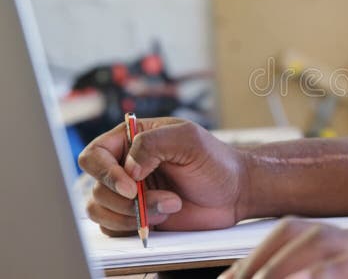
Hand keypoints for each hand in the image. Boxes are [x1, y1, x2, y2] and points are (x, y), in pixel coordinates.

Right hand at [78, 117, 248, 235]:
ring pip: (100, 209)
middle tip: (166, 199)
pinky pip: (111, 227)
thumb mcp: (188, 140)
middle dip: (127, 199)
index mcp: (132, 139)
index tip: (131, 186)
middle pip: (96, 186)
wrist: (234, 192)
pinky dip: (131, 227)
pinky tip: (162, 218)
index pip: (94, 155)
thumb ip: (152, 144)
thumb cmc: (216, 161)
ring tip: (170, 206)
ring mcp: (129, 192)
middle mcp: (125, 165)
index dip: (104, 173)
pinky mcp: (135, 215)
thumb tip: (128, 168)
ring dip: (132, 214)